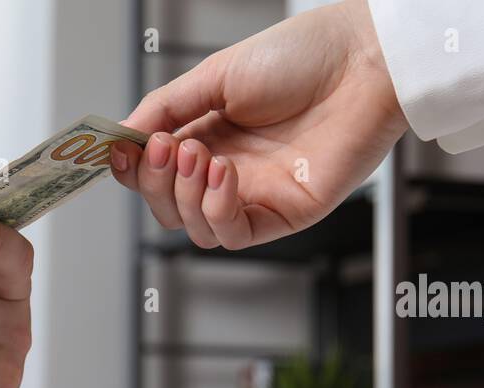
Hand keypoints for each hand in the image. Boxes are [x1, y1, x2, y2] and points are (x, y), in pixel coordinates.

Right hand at [110, 0, 408, 249]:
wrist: (365, 61)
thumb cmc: (304, 56)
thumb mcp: (216, 75)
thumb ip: (166, 107)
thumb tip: (121, 134)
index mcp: (210, 137)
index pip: (155, 173)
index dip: (133, 169)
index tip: (119, 151)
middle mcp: (228, 172)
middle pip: (168, 206)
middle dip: (156, 182)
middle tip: (165, 148)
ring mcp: (256, 196)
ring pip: (194, 228)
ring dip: (184, 196)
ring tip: (198, 155)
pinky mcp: (284, 214)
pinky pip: (234, 235)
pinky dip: (217, 210)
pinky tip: (224, 175)